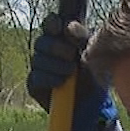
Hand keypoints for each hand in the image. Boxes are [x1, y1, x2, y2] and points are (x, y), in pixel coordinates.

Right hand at [26, 14, 115, 130]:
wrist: (93, 107)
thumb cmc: (95, 76)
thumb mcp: (93, 55)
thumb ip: (82, 37)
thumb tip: (68, 26)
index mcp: (62, 39)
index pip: (51, 23)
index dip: (52, 23)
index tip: (59, 28)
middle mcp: (47, 51)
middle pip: (41, 41)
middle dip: (56, 47)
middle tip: (71, 55)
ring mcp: (39, 68)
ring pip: (38, 59)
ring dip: (55, 65)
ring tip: (70, 73)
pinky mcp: (34, 84)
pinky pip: (36, 77)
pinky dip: (49, 79)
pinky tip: (60, 83)